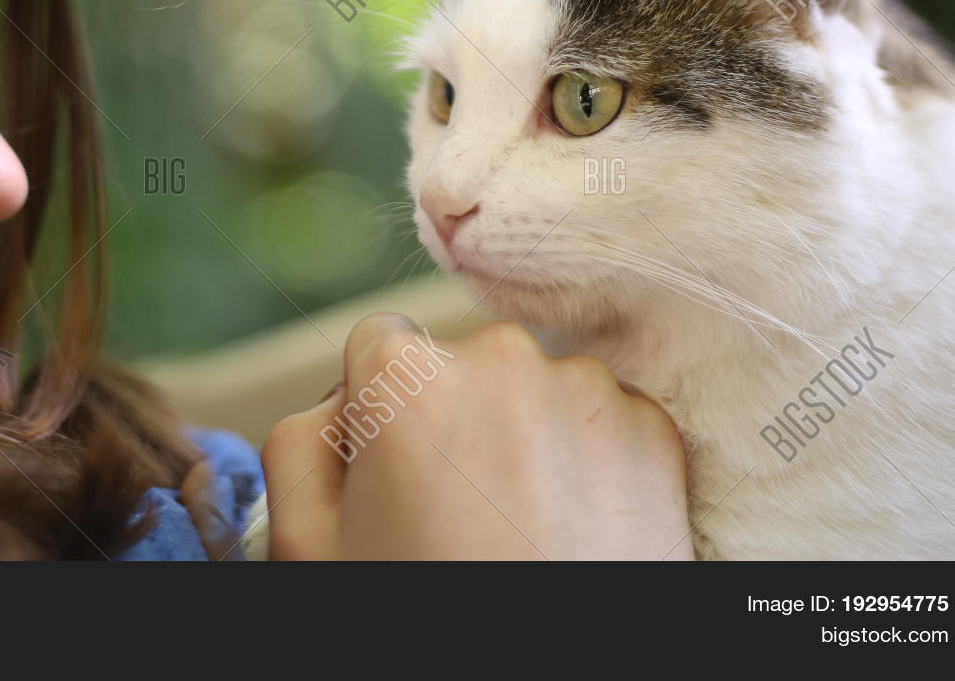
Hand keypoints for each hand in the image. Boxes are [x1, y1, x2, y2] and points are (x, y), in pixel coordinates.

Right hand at [259, 313, 692, 559]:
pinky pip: (599, 420)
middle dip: (454, 420)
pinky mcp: (654, 431)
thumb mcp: (309, 544)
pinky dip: (585, 461)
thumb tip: (339, 404)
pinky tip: (570, 528)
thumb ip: (299, 442)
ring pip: (532, 389)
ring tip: (519, 530)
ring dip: (522, 437)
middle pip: (460, 365)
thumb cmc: (422, 613)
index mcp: (410, 380)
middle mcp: (503, 361)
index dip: (380, 409)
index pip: (379, 341)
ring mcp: (588, 392)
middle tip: (457, 515)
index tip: (397, 470)